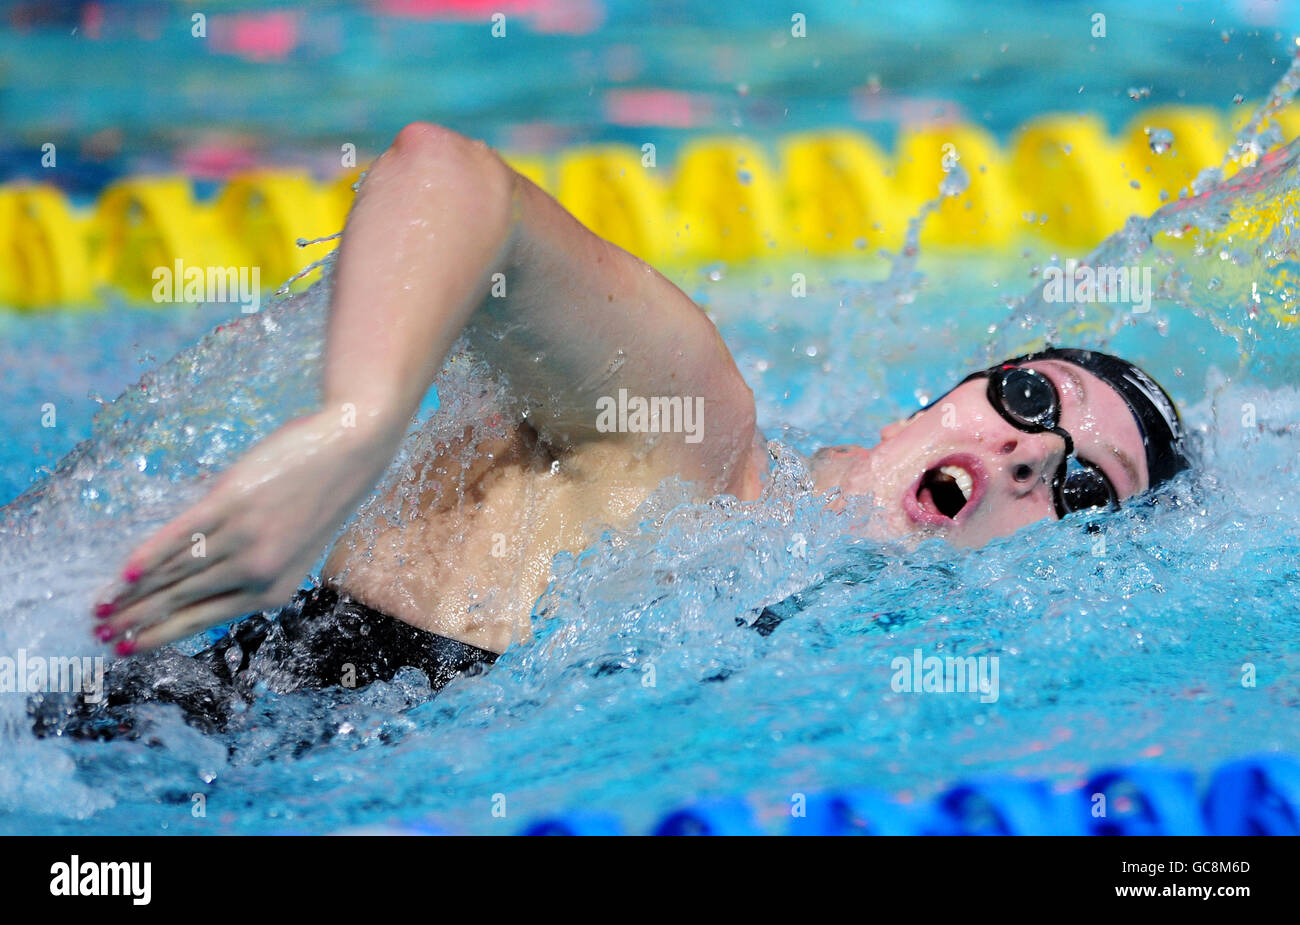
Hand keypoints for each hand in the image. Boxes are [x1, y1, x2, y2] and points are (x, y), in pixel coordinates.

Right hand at [92, 410, 402, 652]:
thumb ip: (251, 567)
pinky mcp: (232, 502)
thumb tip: (190, 579)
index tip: (127, 649)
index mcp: (274, 592)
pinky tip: (125, 570)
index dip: (160, 634)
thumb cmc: (318, 496)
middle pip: (182, 600)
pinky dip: (149, 554)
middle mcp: (257, 571)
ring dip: (132, 593)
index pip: (203, 619)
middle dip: (137, 620)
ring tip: (101, 607)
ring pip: (176, 573)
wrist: (350, 449)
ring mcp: (244, 537)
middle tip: (100, 634)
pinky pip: (180, 535)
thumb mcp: (292, 546)